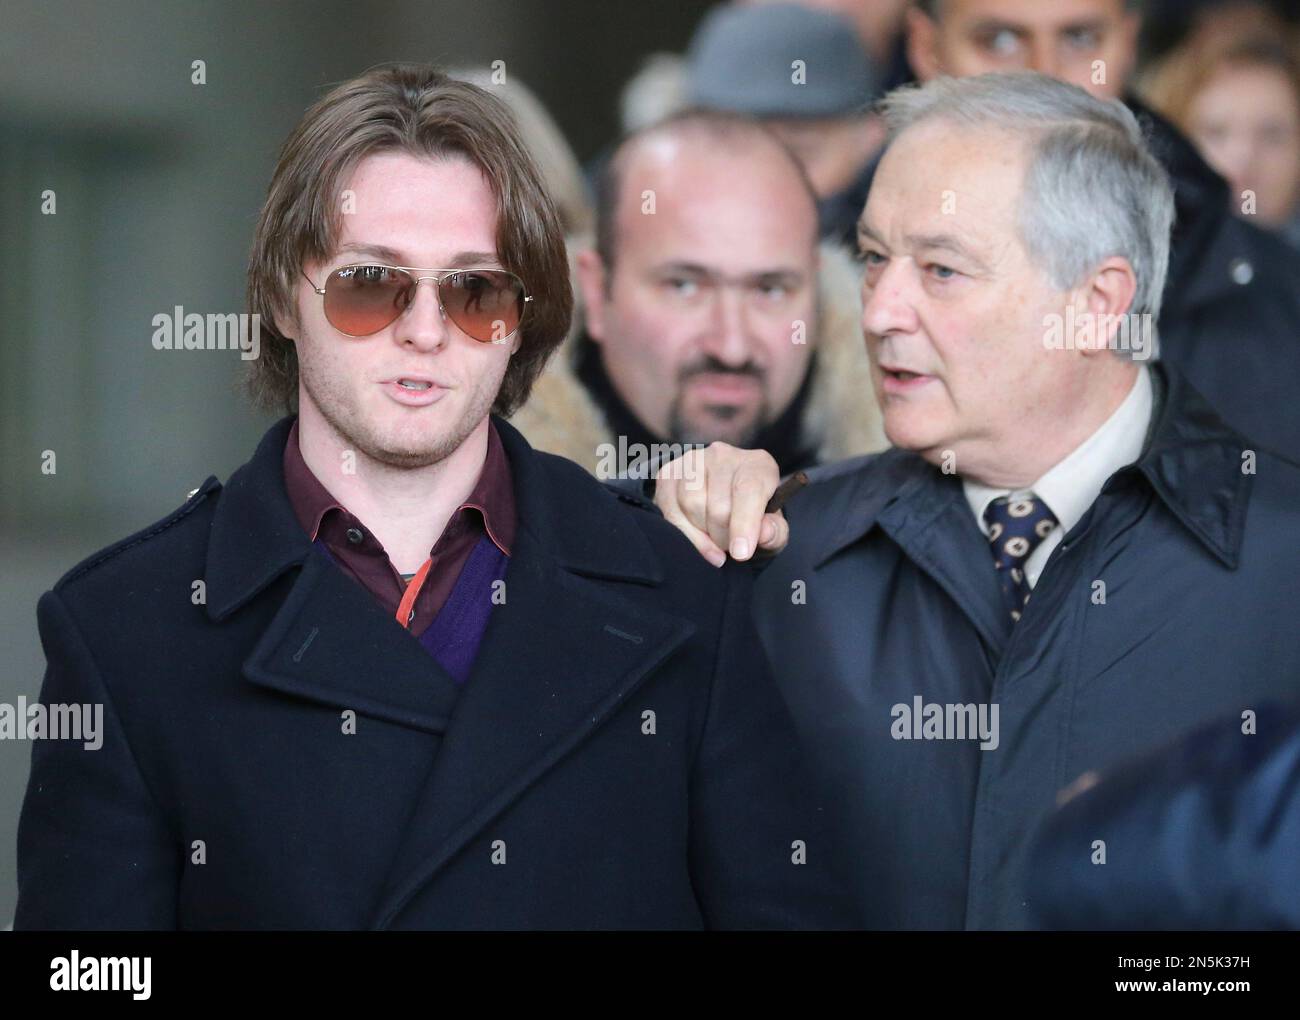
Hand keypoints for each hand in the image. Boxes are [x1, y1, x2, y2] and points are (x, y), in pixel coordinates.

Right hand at [654, 443, 789, 566]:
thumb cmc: (752, 520)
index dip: (744, 524)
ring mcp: (694, 460)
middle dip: (723, 537)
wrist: (725, 506)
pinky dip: (682, 531)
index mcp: (758, 465)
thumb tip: (764, 533)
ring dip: (702, 533)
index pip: (749, 489)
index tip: (741, 552)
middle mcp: (725, 456)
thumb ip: (774, 533)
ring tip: (713, 537)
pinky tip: (696, 537)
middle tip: (729, 545)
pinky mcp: (669, 472)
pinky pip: (669, 507)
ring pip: (691, 504)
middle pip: (718, 505)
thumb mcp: (771, 530)